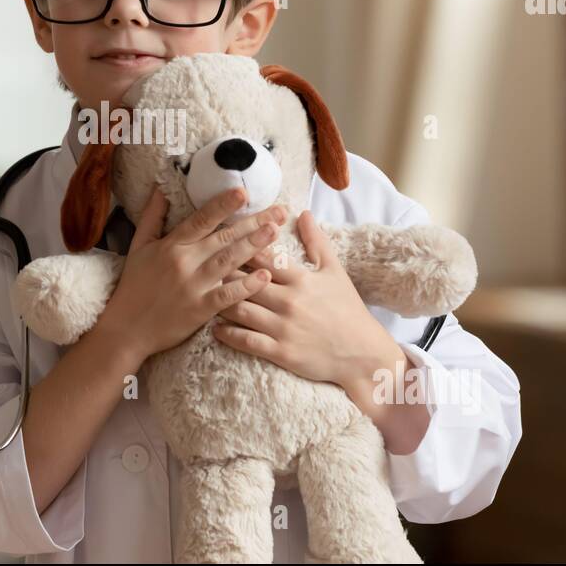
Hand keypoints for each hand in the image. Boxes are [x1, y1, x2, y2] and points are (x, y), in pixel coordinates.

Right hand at [97, 186, 286, 365]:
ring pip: (229, 261)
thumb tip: (159, 189)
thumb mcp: (138, 247)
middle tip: (279, 211)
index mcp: (172, 245)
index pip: (201, 219)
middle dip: (253, 222)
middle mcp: (184, 262)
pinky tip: (265, 276)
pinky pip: (227, 295)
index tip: (244, 191)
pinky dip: (246, 286)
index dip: (223, 204)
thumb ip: (151, 217)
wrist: (126, 328)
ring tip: (275, 232)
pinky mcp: (200, 309)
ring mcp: (193, 286)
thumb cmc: (134, 286)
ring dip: (254, 246)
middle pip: (224, 237)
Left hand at [213, 210, 406, 392]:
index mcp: (301, 279)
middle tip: (203, 266)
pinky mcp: (281, 352)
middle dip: (223, 273)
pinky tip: (214, 328)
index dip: (240, 247)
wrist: (362, 353)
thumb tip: (302, 213)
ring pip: (241, 310)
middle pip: (245, 281)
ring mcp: (283, 328)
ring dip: (220, 302)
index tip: (222, 240)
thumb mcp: (335, 271)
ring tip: (204, 295)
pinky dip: (228, 334)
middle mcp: (289, 301)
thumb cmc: (347, 308)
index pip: (263, 257)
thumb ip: (316, 241)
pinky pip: (247, 341)